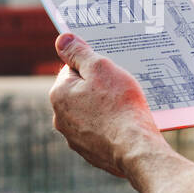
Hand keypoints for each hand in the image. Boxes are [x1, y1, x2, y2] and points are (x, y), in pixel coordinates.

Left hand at [48, 33, 159, 177]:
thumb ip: (79, 52)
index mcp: (59, 94)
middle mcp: (60, 118)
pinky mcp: (90, 153)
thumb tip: (62, 39)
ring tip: (125, 108)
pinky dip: (110, 128)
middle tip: (120, 89)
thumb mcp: (101, 68)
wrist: (135, 149)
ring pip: (90, 113)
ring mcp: (75, 138)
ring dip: (104, 108)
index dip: (93, 67)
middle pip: (80, 92)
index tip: (110, 72)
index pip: (72, 69)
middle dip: (98, 88)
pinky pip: (100, 132)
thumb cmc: (120, 106)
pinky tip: (126, 126)